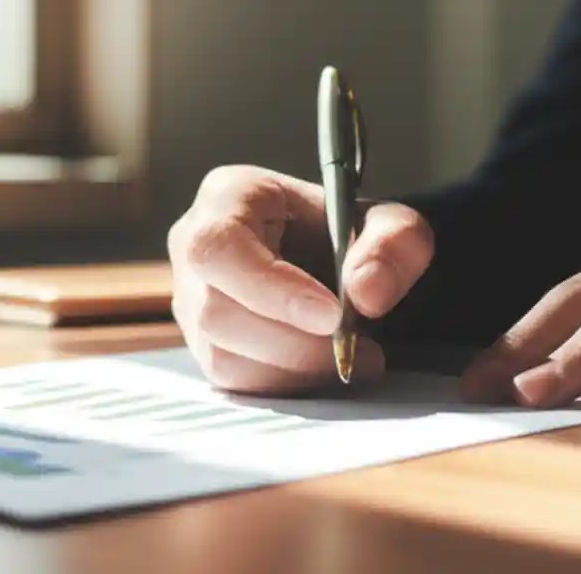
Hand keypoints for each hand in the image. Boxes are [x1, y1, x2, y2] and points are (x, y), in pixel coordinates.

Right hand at [168, 165, 433, 393]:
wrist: (323, 255)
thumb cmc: (341, 231)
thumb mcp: (385, 221)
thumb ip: (392, 244)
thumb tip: (366, 293)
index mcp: (226, 197)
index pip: (221, 247)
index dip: (270, 288)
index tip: (331, 315)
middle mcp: (192, 248)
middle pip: (218, 312)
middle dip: (295, 342)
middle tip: (358, 348)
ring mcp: (189, 300)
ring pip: (222, 356)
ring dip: (294, 369)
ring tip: (349, 358)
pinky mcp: (201, 344)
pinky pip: (232, 381)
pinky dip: (284, 384)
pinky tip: (320, 369)